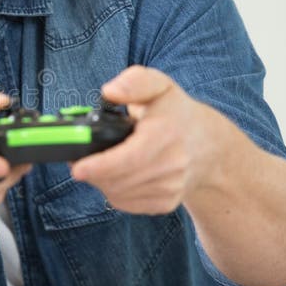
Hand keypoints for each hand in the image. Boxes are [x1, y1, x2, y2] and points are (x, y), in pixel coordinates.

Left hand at [70, 66, 213, 214]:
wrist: (207, 146)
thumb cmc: (177, 113)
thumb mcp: (160, 85)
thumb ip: (135, 81)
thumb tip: (109, 91)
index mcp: (166, 134)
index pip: (130, 158)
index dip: (100, 166)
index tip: (77, 167)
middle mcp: (172, 165)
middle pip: (119, 180)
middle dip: (92, 172)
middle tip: (77, 159)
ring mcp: (170, 188)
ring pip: (119, 194)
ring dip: (100, 181)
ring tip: (97, 163)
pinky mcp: (165, 203)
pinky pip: (126, 203)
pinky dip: (113, 191)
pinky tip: (114, 175)